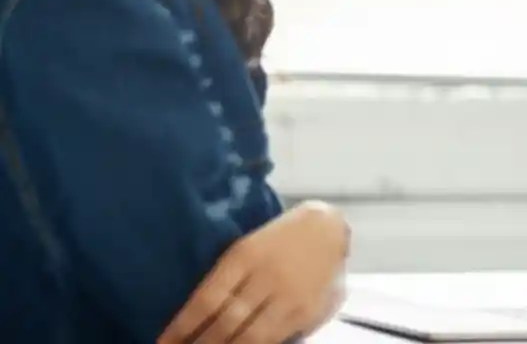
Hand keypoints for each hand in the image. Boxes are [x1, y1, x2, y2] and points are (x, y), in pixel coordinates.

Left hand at [159, 201, 350, 343]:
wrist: (328, 228)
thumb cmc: (277, 238)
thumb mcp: (247, 248)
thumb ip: (226, 280)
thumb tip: (188, 320)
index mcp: (244, 256)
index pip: (206, 299)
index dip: (182, 327)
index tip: (162, 343)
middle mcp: (266, 276)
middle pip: (226, 322)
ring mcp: (289, 296)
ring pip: (250, 336)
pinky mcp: (307, 311)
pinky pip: (275, 339)